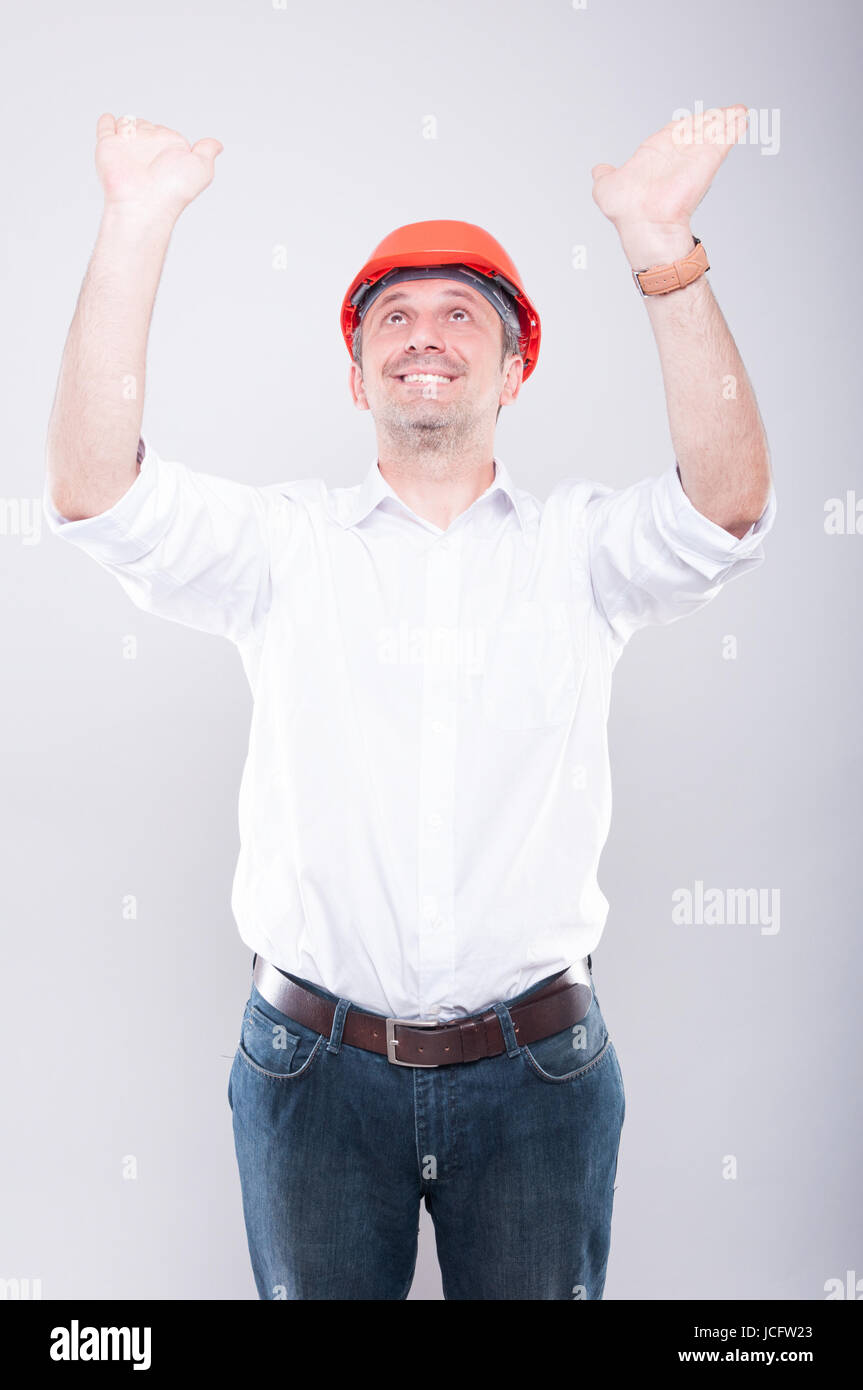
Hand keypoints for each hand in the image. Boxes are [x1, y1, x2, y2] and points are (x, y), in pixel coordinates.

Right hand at [95, 113, 222, 221]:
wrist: (144, 202)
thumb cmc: (173, 190)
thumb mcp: (201, 168)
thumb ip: (207, 152)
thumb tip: (217, 144)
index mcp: (169, 150)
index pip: (166, 132)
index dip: (167, 135)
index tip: (170, 152)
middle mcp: (149, 148)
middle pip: (147, 125)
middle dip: (148, 128)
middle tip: (149, 146)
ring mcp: (128, 146)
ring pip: (129, 123)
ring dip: (130, 123)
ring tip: (131, 134)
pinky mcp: (108, 145)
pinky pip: (106, 125)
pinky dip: (109, 121)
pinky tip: (113, 123)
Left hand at [590, 104, 747, 268]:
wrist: (645, 224)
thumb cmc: (627, 212)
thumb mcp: (606, 188)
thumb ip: (604, 175)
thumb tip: (598, 170)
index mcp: (656, 155)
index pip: (675, 132)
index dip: (686, 125)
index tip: (697, 119)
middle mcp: (676, 155)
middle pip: (697, 130)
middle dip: (710, 121)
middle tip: (724, 113)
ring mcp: (693, 158)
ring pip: (711, 132)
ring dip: (724, 121)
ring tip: (737, 111)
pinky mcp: (706, 161)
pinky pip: (722, 140)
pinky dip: (732, 127)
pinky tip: (741, 116)